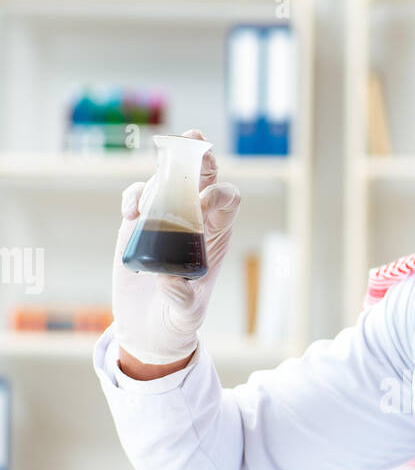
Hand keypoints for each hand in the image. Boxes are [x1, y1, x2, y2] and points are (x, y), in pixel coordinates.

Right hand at [112, 130, 240, 366]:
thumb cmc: (176, 321)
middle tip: (191, 141)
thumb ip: (183, 300)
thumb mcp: (185, 316)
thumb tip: (170, 279)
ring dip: (165, 165)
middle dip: (201, 157)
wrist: (148, 328)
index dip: (220, 195)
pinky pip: (139, 196)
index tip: (203, 205)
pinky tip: (131, 212)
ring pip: (170, 179)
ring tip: (160, 160)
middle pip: (204, 178)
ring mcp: (165, 217)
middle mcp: (193, 220)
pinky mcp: (138, 223)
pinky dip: (134, 196)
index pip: (227, 203)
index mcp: (215, 237)